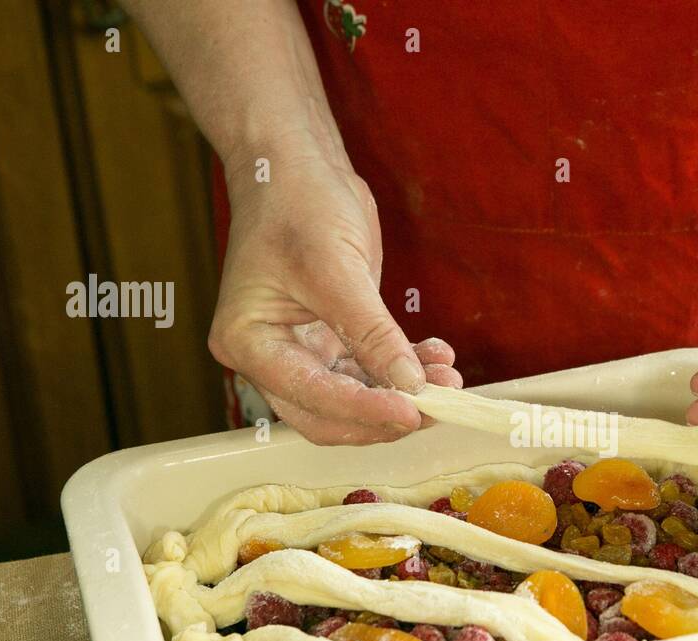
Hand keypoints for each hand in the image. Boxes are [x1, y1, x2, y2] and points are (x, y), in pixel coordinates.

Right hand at [209, 153, 460, 443]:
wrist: (297, 167)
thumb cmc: (297, 204)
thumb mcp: (335, 269)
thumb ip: (372, 333)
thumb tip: (409, 384)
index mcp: (249, 342)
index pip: (310, 397)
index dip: (363, 410)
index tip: (411, 412)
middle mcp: (269, 356)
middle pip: (328, 414)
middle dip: (384, 415)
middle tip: (435, 407)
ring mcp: (302, 350)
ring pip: (355, 397)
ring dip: (402, 393)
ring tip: (447, 378)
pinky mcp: (332, 340)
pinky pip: (369, 371)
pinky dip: (403, 368)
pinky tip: (436, 356)